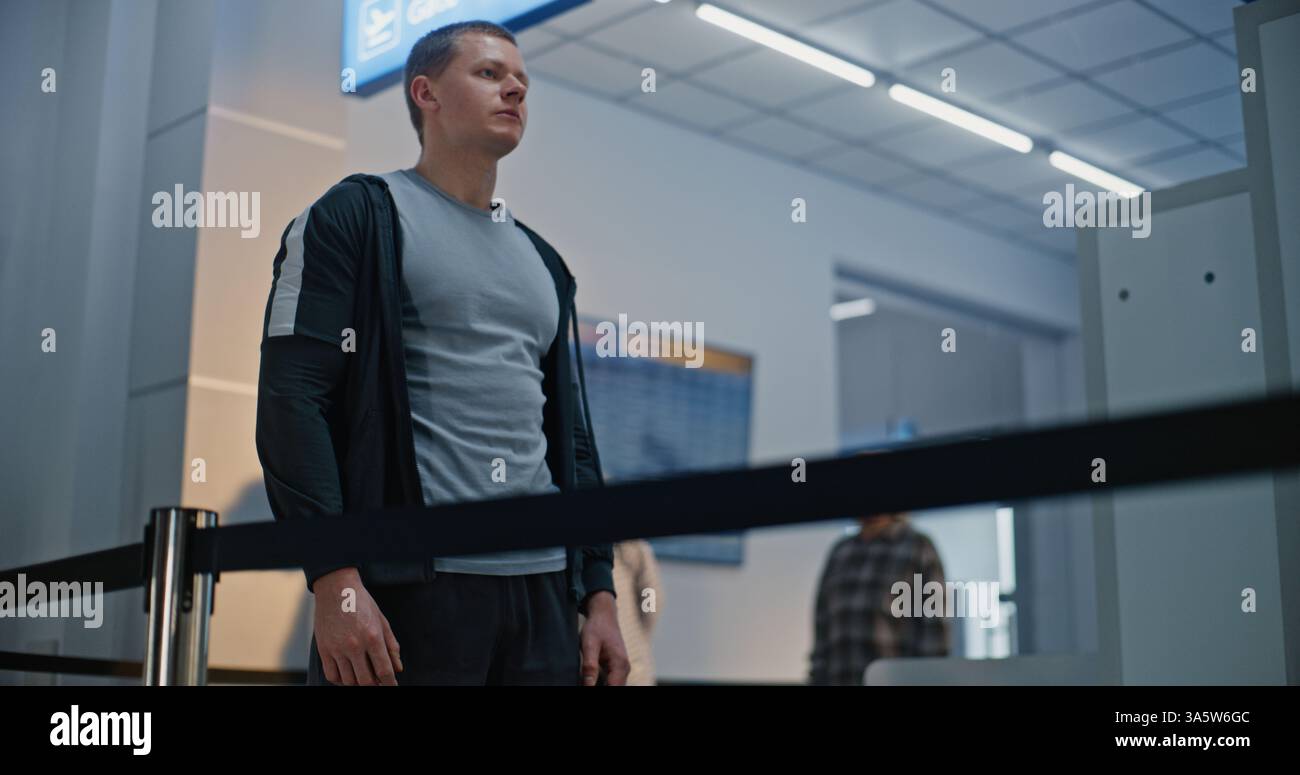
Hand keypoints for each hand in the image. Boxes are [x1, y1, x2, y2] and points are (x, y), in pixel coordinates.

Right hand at [312, 568, 402, 685]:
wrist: (336, 588)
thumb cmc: (362, 603)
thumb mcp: (382, 621)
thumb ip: (391, 646)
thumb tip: (398, 669)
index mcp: (373, 637)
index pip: (384, 671)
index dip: (390, 684)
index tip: (392, 687)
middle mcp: (355, 645)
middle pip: (365, 681)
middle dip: (374, 686)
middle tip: (378, 683)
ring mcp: (337, 649)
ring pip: (348, 681)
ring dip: (358, 683)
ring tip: (363, 676)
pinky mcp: (324, 649)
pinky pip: (331, 675)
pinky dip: (340, 680)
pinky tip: (347, 675)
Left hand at [579, 591, 628, 685]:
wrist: (604, 614)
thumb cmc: (596, 627)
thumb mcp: (589, 645)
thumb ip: (590, 667)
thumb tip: (588, 687)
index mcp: (620, 664)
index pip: (613, 689)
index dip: (598, 691)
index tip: (587, 687)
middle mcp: (624, 669)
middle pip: (614, 689)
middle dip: (598, 689)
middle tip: (584, 682)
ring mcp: (622, 669)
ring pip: (612, 686)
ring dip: (598, 686)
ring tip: (586, 679)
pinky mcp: (617, 669)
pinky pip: (610, 682)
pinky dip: (600, 684)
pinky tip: (588, 680)